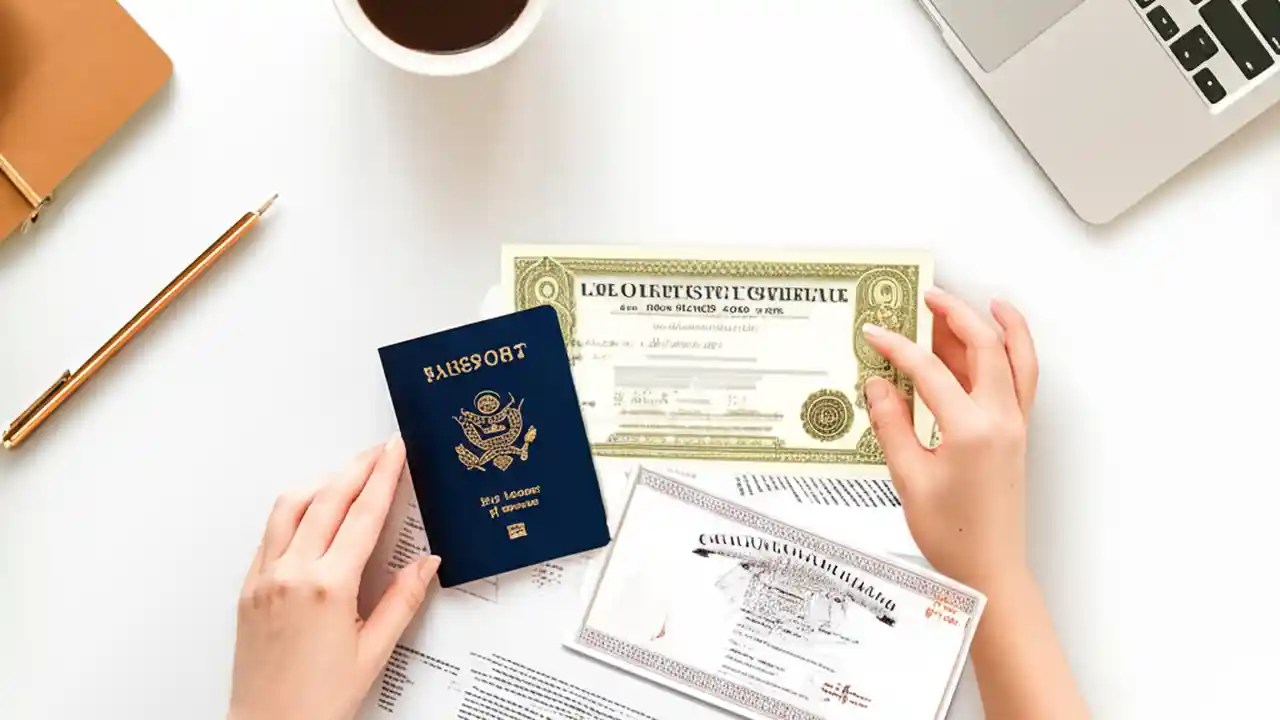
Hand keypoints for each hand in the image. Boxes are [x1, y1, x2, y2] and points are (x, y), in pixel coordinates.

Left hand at [229, 435, 440, 719]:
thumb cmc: (318, 703)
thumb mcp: (374, 652)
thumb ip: (402, 600)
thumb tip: (426, 564)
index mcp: (328, 587)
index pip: (362, 516)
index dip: (383, 477)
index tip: (394, 452)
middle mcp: (291, 575)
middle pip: (327, 499)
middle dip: (356, 468)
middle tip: (378, 450)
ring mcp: (264, 579)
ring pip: (289, 508)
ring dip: (321, 483)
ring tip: (345, 473)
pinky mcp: (248, 590)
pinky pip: (270, 535)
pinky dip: (293, 512)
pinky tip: (309, 513)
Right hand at [861, 289, 1037, 591]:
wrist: (990, 569)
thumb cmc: (953, 534)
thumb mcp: (909, 479)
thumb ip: (892, 425)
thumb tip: (878, 385)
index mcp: (971, 430)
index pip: (930, 371)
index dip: (899, 348)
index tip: (875, 334)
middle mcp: (1000, 420)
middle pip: (984, 347)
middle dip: (955, 315)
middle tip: (926, 297)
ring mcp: (1014, 426)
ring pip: (1013, 358)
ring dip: (996, 325)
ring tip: (978, 301)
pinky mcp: (1016, 434)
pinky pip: (1022, 379)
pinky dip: (1013, 351)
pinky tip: (998, 339)